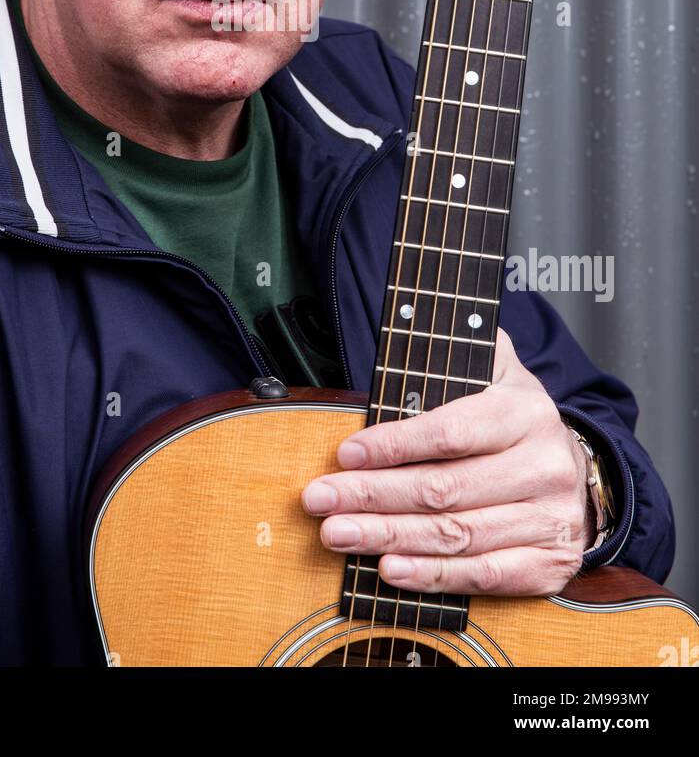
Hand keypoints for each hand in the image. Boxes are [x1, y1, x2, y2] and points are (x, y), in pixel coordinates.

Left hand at [301, 327, 593, 595]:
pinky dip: (433, 575)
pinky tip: (390, 567)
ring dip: (389, 537)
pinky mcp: (550, 565)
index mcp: (525, 413)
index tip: (346, 454)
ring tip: (339, 534)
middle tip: (322, 500)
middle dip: (372, 496)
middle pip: (444, 490)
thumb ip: (458, 351)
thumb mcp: (497, 372)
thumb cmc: (513, 421)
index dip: (393, 445)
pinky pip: (484, 575)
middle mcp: (544, 466)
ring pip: (457, 536)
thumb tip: (413, 322)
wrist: (576, 471)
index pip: (450, 433)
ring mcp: (551, 520)